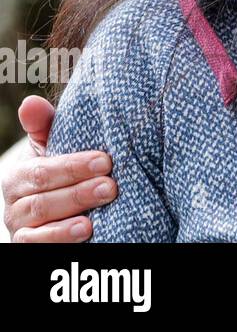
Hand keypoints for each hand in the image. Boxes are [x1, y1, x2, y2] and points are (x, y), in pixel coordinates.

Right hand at [1, 95, 116, 241]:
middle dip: (79, 193)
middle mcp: (15, 202)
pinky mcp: (29, 245)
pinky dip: (60, 239)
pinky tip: (86, 232)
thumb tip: (30, 102)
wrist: (64, 203)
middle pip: (44, 200)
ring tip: (96, 215)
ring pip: (42, 223)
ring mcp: (21, 227)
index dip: (72, 166)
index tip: (105, 161)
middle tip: (110, 186)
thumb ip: (45, 125)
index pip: (42, 171)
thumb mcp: (54, 145)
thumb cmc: (61, 166)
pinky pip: (38, 245)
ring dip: (70, 221)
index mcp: (19, 174)